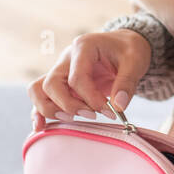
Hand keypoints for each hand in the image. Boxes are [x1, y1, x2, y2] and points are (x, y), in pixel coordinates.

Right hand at [27, 29, 151, 120]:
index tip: (109, 111)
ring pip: (38, 90)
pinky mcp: (60, 84)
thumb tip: (119, 106)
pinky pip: (41, 97)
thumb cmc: (129, 51)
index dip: (91, 99)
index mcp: (83, 47)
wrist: (124, 46)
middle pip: (51, 84)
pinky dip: (39, 112)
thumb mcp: (135, 61)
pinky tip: (40, 127)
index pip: (77, 78)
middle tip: (92, 115)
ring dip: (50, 109)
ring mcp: (60, 71)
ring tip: (70, 120)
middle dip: (69, 105)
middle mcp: (66, 58)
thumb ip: (127, 83)